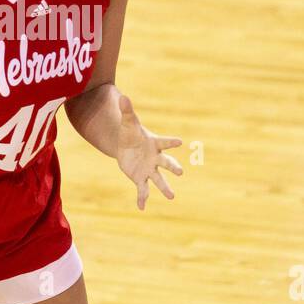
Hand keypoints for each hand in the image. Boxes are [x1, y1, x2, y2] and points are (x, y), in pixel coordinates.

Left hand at [115, 94, 182, 210]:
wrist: (126, 146)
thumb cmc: (130, 132)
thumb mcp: (128, 122)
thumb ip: (127, 111)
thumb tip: (122, 96)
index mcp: (155, 143)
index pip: (165, 142)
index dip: (171, 142)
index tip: (180, 141)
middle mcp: (156, 158)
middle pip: (167, 163)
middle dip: (173, 167)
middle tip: (180, 172)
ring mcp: (149, 169)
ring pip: (159, 180)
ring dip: (165, 188)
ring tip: (171, 196)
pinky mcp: (140, 178)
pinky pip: (143, 189)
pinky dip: (142, 198)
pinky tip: (141, 207)